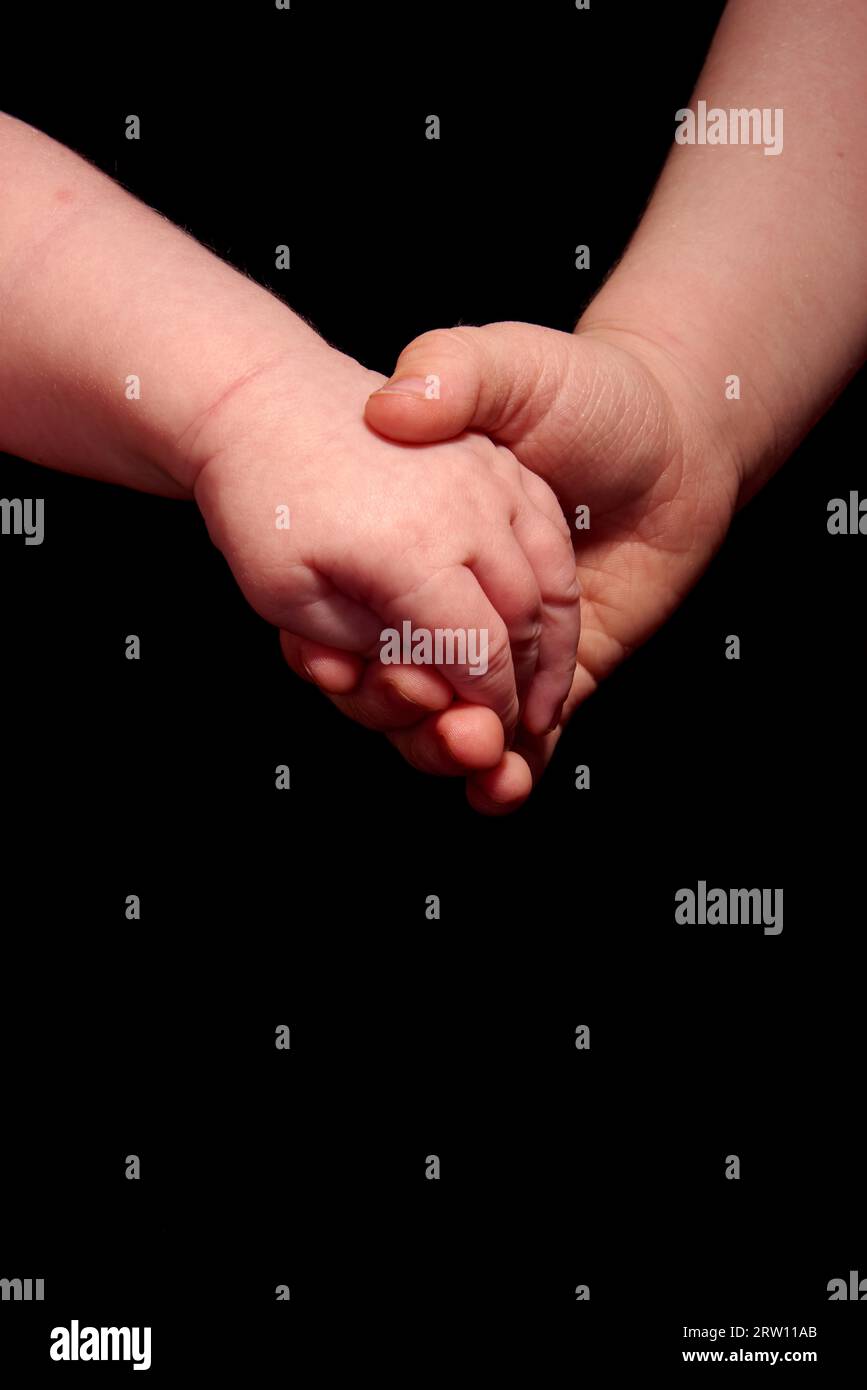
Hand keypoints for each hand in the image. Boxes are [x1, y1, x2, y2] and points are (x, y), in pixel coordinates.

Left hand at [185, 345, 580, 744]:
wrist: (260, 400)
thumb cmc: (261, 501)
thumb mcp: (285, 599)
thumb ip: (362, 649)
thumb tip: (426, 680)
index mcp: (413, 553)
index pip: (480, 653)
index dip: (491, 703)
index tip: (487, 729)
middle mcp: (464, 510)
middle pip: (526, 618)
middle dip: (527, 677)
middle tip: (513, 713)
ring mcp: (485, 474)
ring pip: (550, 573)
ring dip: (553, 634)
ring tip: (538, 674)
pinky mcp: (491, 454)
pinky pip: (548, 526)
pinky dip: (554, 577)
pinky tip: (542, 608)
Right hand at [358, 320, 742, 811]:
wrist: (680, 433)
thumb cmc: (590, 391)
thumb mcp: (512, 365)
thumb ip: (453, 374)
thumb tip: (390, 408)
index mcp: (418, 545)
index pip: (366, 617)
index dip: (349, 650)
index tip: (342, 664)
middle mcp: (450, 599)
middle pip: (403, 683)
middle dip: (404, 713)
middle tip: (424, 705)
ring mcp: (504, 644)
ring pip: (455, 725)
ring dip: (451, 754)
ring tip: (475, 752)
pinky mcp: (561, 677)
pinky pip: (528, 742)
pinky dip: (513, 776)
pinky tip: (507, 786)